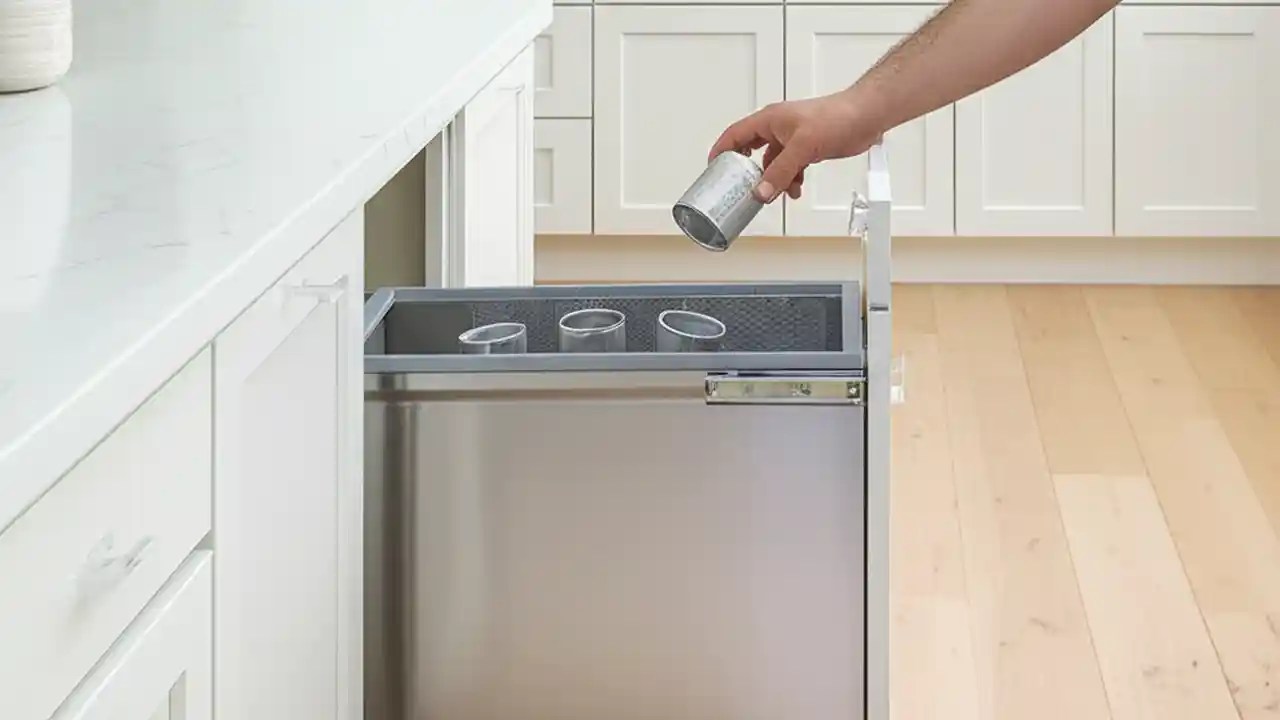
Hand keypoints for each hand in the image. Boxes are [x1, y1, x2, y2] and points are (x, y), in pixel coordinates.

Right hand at [708, 90, 883, 202]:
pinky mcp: (807, 147)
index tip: (712, 169)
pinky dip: (790, 179)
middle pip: (751, 152)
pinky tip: (795, 188)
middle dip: (748, 172)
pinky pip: (789, 167)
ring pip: (772, 164)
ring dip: (774, 180)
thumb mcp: (803, 147)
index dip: (721, 151)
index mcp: (768, 120)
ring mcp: (792, 138)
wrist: (865, 117)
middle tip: (742, 188)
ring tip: (777, 193)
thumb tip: (761, 191)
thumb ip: (781, 172)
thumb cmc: (836, 116)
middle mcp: (777, 128)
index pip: (734, 135)